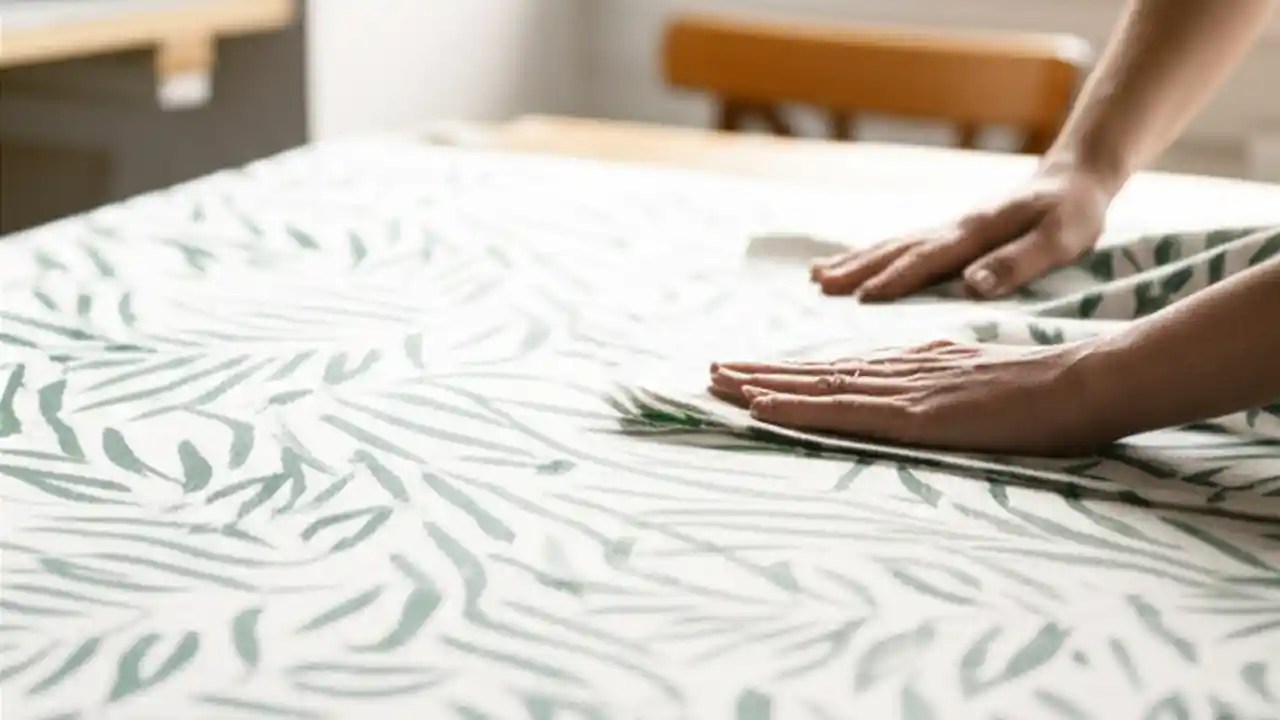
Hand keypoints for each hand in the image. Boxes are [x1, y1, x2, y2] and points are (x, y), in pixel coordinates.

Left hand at [709, 340, 1116, 455]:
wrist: (1089, 383)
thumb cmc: (1050, 393)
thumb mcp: (985, 385)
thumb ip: (948, 388)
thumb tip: (921, 400)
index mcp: (919, 367)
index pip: (843, 370)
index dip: (795, 372)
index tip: (754, 374)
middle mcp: (903, 371)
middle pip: (819, 372)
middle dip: (763, 373)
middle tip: (713, 371)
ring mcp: (906, 391)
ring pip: (818, 386)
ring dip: (764, 385)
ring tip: (718, 382)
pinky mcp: (916, 414)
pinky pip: (843, 411)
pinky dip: (797, 407)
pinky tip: (762, 407)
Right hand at [811, 165, 1115, 299]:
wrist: (1075, 176)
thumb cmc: (1074, 212)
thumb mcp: (1060, 239)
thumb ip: (1017, 262)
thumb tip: (971, 285)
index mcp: (976, 232)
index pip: (927, 259)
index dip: (894, 280)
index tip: (859, 298)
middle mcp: (953, 228)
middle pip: (897, 249)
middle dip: (856, 268)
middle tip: (817, 285)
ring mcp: (948, 228)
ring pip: (893, 245)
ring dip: (855, 261)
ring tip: (817, 275)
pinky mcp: (951, 233)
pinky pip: (903, 245)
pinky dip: (872, 255)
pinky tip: (852, 264)